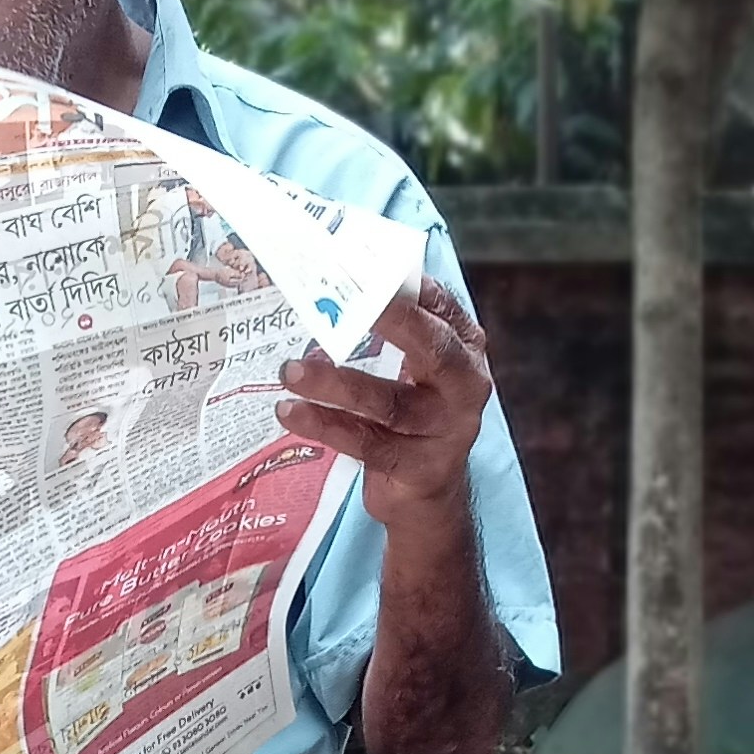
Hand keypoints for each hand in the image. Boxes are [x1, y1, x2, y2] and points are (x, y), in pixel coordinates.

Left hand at [279, 278, 491, 536]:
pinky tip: (289, 412)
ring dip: (335, 384)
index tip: (358, 261)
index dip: (401, 282)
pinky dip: (325, 426)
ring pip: (388, 403)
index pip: (437, 303)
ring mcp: (445, 429)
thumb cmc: (411, 411)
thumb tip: (331, 277)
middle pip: (431, 346)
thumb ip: (390, 324)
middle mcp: (464, 383)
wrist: (427, 492)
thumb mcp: (412, 363)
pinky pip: (366, 443)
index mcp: (462, 345)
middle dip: (389, 319)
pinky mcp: (418, 467)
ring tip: (289, 371)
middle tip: (342, 302)